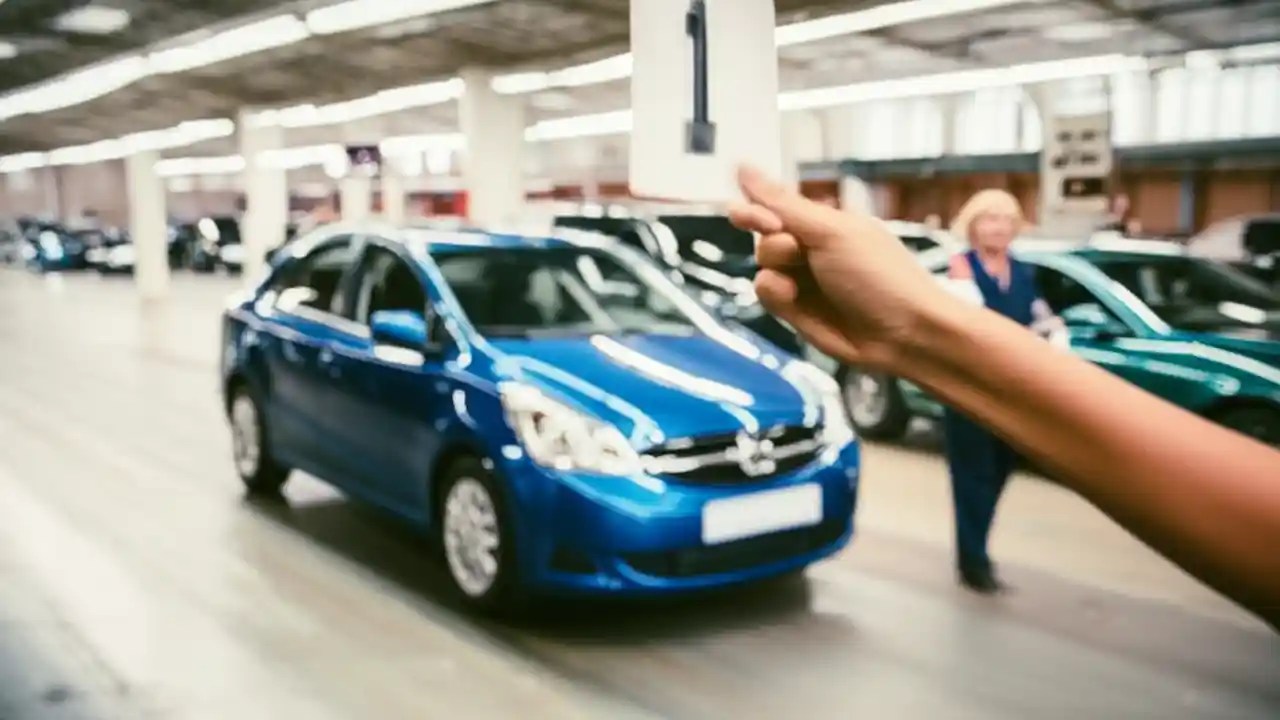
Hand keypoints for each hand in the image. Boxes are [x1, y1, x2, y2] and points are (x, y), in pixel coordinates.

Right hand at [728, 166, 952, 369]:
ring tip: (800, 285)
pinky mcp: (796, 311)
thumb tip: (741, 165)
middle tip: (795, 251)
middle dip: (774, 244)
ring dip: (776, 271)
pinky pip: (767, 294)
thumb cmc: (876, 274)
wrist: (903, 334)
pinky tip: (794, 300)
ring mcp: (803, 281)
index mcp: (823, 222)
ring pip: (763, 266)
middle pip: (763, 236)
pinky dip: (776, 295)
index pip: (774, 205)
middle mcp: (810, 248)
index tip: (757, 219)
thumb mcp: (830, 232)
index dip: (756, 209)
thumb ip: (783, 203)